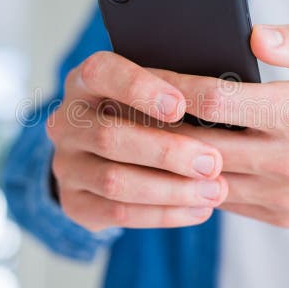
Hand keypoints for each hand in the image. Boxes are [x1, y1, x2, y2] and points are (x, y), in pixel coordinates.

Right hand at [45, 51, 227, 231]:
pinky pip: (117, 213)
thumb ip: (178, 91)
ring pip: (114, 181)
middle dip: (167, 152)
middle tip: (213, 162)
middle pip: (109, 136)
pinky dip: (163, 214)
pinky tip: (198, 210)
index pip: (101, 73)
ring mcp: (66, 164)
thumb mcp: (156, 91)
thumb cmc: (147, 113)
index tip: (180, 106)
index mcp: (86, 80)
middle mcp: (66, 121)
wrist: (112, 156)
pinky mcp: (74, 203)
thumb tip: (222, 101)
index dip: (139, 89)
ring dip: (171, 190)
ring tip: (215, 191)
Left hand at [156, 24, 288, 227]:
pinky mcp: (278, 215)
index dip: (174, 85)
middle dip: (159, 123)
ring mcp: (281, 194)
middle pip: (198, 143)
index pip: (217, 100)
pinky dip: (196, 178)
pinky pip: (222, 198)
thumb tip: (254, 33)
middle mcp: (287, 160)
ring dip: (171, 156)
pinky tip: (181, 158)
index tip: (148, 70)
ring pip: (203, 177)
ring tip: (146, 129)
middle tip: (130, 103)